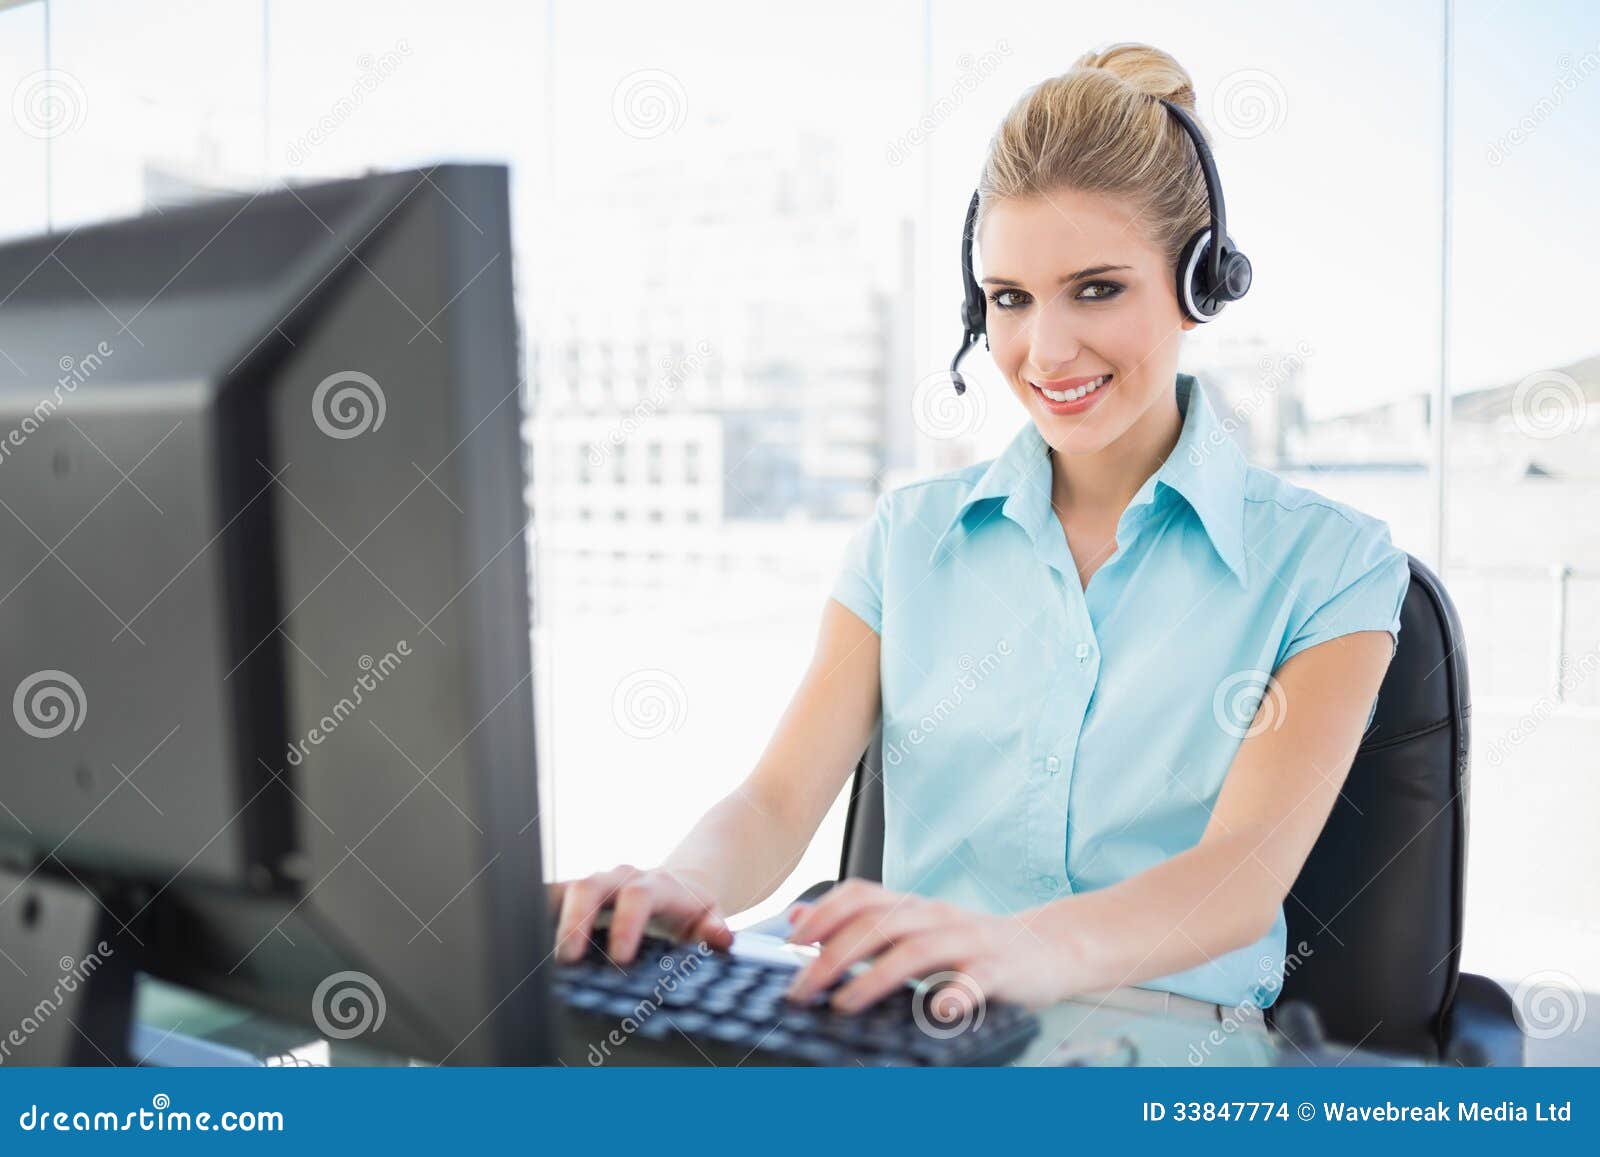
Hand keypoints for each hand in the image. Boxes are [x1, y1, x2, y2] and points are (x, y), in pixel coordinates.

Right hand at [548, 865, 733, 964]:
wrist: (680, 887)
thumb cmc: (693, 911)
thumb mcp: (711, 919)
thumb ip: (715, 929)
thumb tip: (721, 937)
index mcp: (657, 886)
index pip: (638, 896)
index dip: (627, 924)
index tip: (620, 959)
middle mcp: (621, 878)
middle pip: (590, 885)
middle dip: (575, 920)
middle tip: (566, 958)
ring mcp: (597, 883)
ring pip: (566, 889)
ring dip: (549, 918)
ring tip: (535, 953)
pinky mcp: (578, 893)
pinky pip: (552, 896)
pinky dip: (536, 912)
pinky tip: (521, 937)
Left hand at [782, 880, 1068, 1012]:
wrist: (1050, 946)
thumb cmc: (972, 944)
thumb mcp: (915, 927)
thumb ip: (860, 921)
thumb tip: (798, 918)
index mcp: (913, 906)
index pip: (860, 895)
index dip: (822, 914)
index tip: (791, 944)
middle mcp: (936, 917)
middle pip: (878, 924)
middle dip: (833, 956)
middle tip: (802, 990)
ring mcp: (969, 942)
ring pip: (916, 950)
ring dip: (875, 978)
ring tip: (845, 1005)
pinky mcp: (1000, 970)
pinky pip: (975, 981)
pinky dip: (954, 996)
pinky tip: (937, 1013)